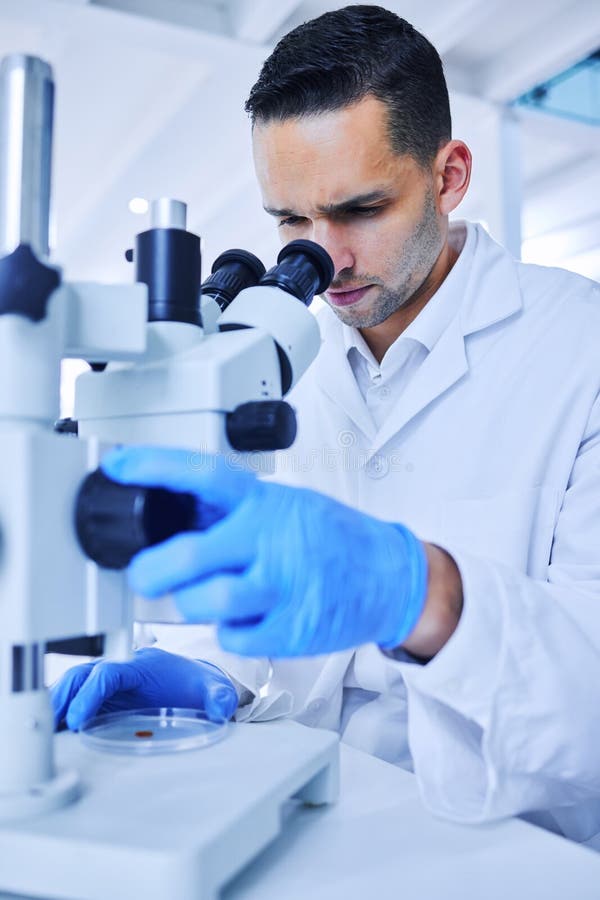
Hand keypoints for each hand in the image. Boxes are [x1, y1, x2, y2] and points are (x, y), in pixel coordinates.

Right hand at [51, 647, 238, 730]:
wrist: (196, 678)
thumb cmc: (197, 682)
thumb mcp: (213, 690)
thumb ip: (219, 697)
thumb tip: (220, 706)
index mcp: (143, 666)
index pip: (110, 673)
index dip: (92, 692)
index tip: (78, 717)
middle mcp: (122, 670)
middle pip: (85, 674)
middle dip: (65, 695)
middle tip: (51, 723)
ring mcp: (111, 682)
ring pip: (77, 683)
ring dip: (59, 701)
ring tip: (44, 727)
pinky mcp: (105, 695)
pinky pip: (78, 695)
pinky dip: (63, 707)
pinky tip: (52, 727)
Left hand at [101, 446, 427, 657]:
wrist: (390, 577)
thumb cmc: (332, 539)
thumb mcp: (286, 505)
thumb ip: (235, 512)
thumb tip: (173, 515)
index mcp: (266, 503)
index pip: (204, 475)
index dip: (156, 466)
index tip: (119, 465)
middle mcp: (272, 542)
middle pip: (189, 557)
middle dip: (151, 571)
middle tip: (144, 574)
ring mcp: (282, 588)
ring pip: (203, 603)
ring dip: (187, 604)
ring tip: (197, 597)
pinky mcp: (291, 630)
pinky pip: (231, 637)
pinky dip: (228, 630)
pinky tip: (245, 617)